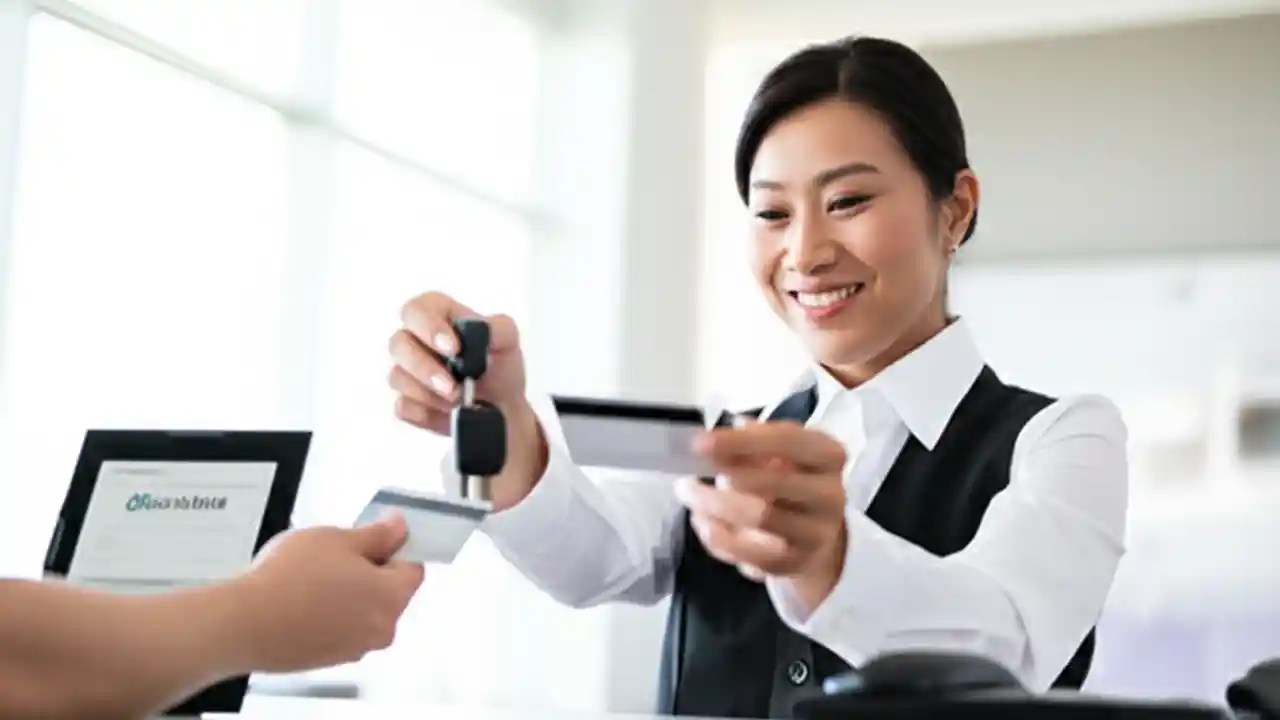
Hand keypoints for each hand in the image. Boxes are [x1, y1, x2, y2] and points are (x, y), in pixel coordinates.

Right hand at [231, 516, 424, 671]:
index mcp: (390, 598)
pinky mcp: (327, 659)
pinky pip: (339, 628)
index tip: (381, 533)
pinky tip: (302, 598)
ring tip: (313, 575)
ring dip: (347, 592)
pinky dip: (328, 613)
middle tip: (338, 552)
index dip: (398, 546)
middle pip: (388, 591)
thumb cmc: (287, 581)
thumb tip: (398, 528)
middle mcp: (379, 629)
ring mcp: (353, 648)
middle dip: (369, 570)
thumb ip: (376, 534)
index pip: (413, 567)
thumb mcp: (338, 538)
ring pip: (362, 610)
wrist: (241, 623)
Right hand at [388, 291, 547, 510]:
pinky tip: (444, 418)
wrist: (502, 416)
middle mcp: (417, 344)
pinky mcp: (408, 406)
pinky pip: (402, 410)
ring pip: (396, 379)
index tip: (453, 348)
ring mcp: (408, 375)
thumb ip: (499, 328)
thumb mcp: (511, 344)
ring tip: (458, 403)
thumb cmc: (502, 373)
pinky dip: (424, 416)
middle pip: (398, 344)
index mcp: (439, 318)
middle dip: (426, 368)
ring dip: (429, 395)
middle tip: (455, 387)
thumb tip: (483, 329)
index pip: (418, 308)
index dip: (428, 325)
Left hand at [676, 421, 847, 614]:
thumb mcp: (777, 452)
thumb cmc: (789, 479)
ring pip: (761, 518)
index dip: (741, 441)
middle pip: (776, 482)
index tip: (700, 442)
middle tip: (689, 473)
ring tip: (688, 492)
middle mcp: (831, 495)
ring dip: (714, 505)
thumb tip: (711, 441)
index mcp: (828, 455)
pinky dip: (719, 537)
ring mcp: (816, 534)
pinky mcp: (794, 563)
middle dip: (726, 475)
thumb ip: (748, 444)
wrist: (814, 530)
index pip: (788, 441)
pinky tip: (701, 520)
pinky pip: (751, 554)